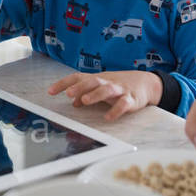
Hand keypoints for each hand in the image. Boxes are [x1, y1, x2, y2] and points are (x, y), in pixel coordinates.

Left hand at [47, 70, 161, 120]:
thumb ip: (86, 94)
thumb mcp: (100, 88)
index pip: (77, 77)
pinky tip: (108, 117)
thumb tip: (73, 103)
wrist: (145, 82)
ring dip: (95, 95)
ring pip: (106, 90)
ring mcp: (119, 90)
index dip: (63, 83)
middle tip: (68, 94)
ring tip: (84, 101)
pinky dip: (116, 110)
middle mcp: (106, 82)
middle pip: (92, 81)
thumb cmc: (118, 85)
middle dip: (80, 87)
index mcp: (96, 79)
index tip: (50, 92)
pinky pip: (123, 104)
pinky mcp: (131, 99)